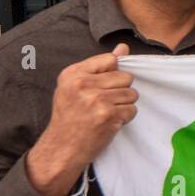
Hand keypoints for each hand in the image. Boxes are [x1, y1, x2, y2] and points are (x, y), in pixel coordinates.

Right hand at [26, 43, 136, 195]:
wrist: (61, 148)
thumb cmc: (69, 117)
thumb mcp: (74, 88)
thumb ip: (100, 67)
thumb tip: (123, 47)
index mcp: (72, 74)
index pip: (110, 60)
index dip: (113, 74)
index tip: (102, 87)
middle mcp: (83, 84)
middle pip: (125, 77)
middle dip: (120, 91)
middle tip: (104, 104)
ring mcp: (96, 100)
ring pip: (132, 93)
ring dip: (124, 105)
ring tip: (107, 113)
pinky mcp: (108, 115)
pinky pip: (132, 109)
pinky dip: (125, 117)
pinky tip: (110, 122)